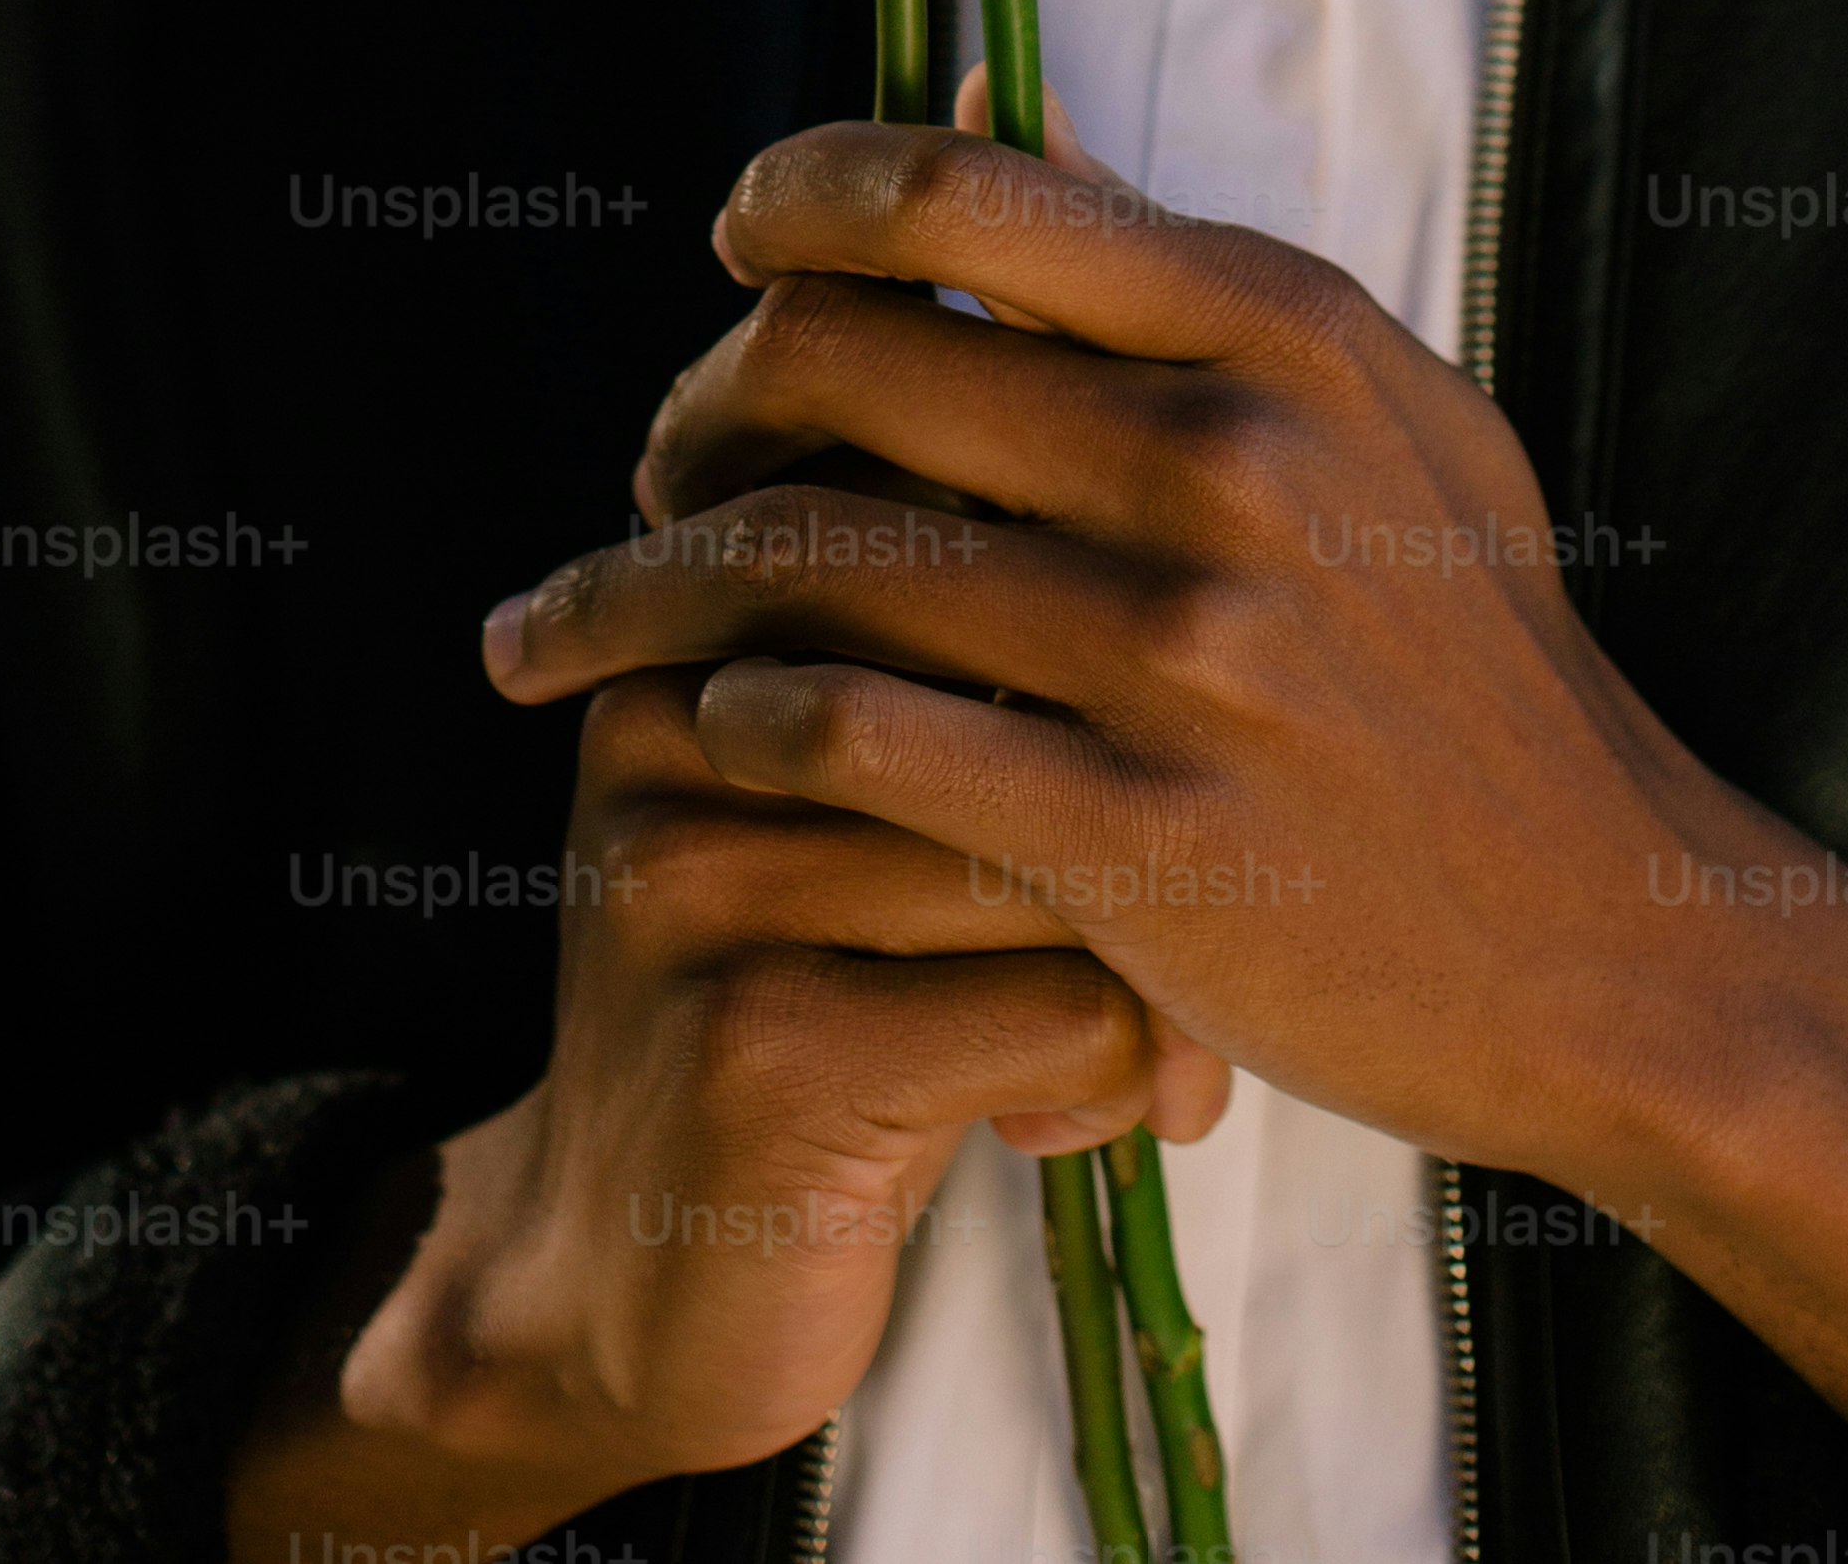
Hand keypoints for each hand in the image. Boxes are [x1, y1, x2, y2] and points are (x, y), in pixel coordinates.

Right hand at [226, 655, 1227, 1563]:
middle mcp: (681, 723)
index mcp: (702, 630)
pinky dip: (1114, 1083)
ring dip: (1154, 978)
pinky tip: (1046, 1132)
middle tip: (1200, 952)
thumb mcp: (853, 821)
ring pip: (1067, 853)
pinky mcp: (756, 1052)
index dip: (1108, 685)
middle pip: (1035, 695)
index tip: (1147, 805)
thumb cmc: (812, 1015)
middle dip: (1165, 832)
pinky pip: (1061, 1010)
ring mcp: (700, 883)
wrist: (620, 1290)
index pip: (976, 555)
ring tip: (1116, 1054)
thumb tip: (1227, 597)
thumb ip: (965, 685)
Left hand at [481, 113, 1847, 1494]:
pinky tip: (713, 727)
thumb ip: (1181, 260)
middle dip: (697, 403)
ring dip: (654, 588)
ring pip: (822, 559)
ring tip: (567, 627)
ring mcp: (1182, 651)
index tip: (738, 239)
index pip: (958, 193)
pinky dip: (753, 722)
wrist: (1613, 939)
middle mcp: (1221, 460)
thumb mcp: (1382, 406)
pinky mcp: (1139, 836)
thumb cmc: (1471, 655)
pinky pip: (862, 740)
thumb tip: (1003, 97)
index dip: (803, 195)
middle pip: (846, 360)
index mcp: (1274, 328)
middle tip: (646, 459)